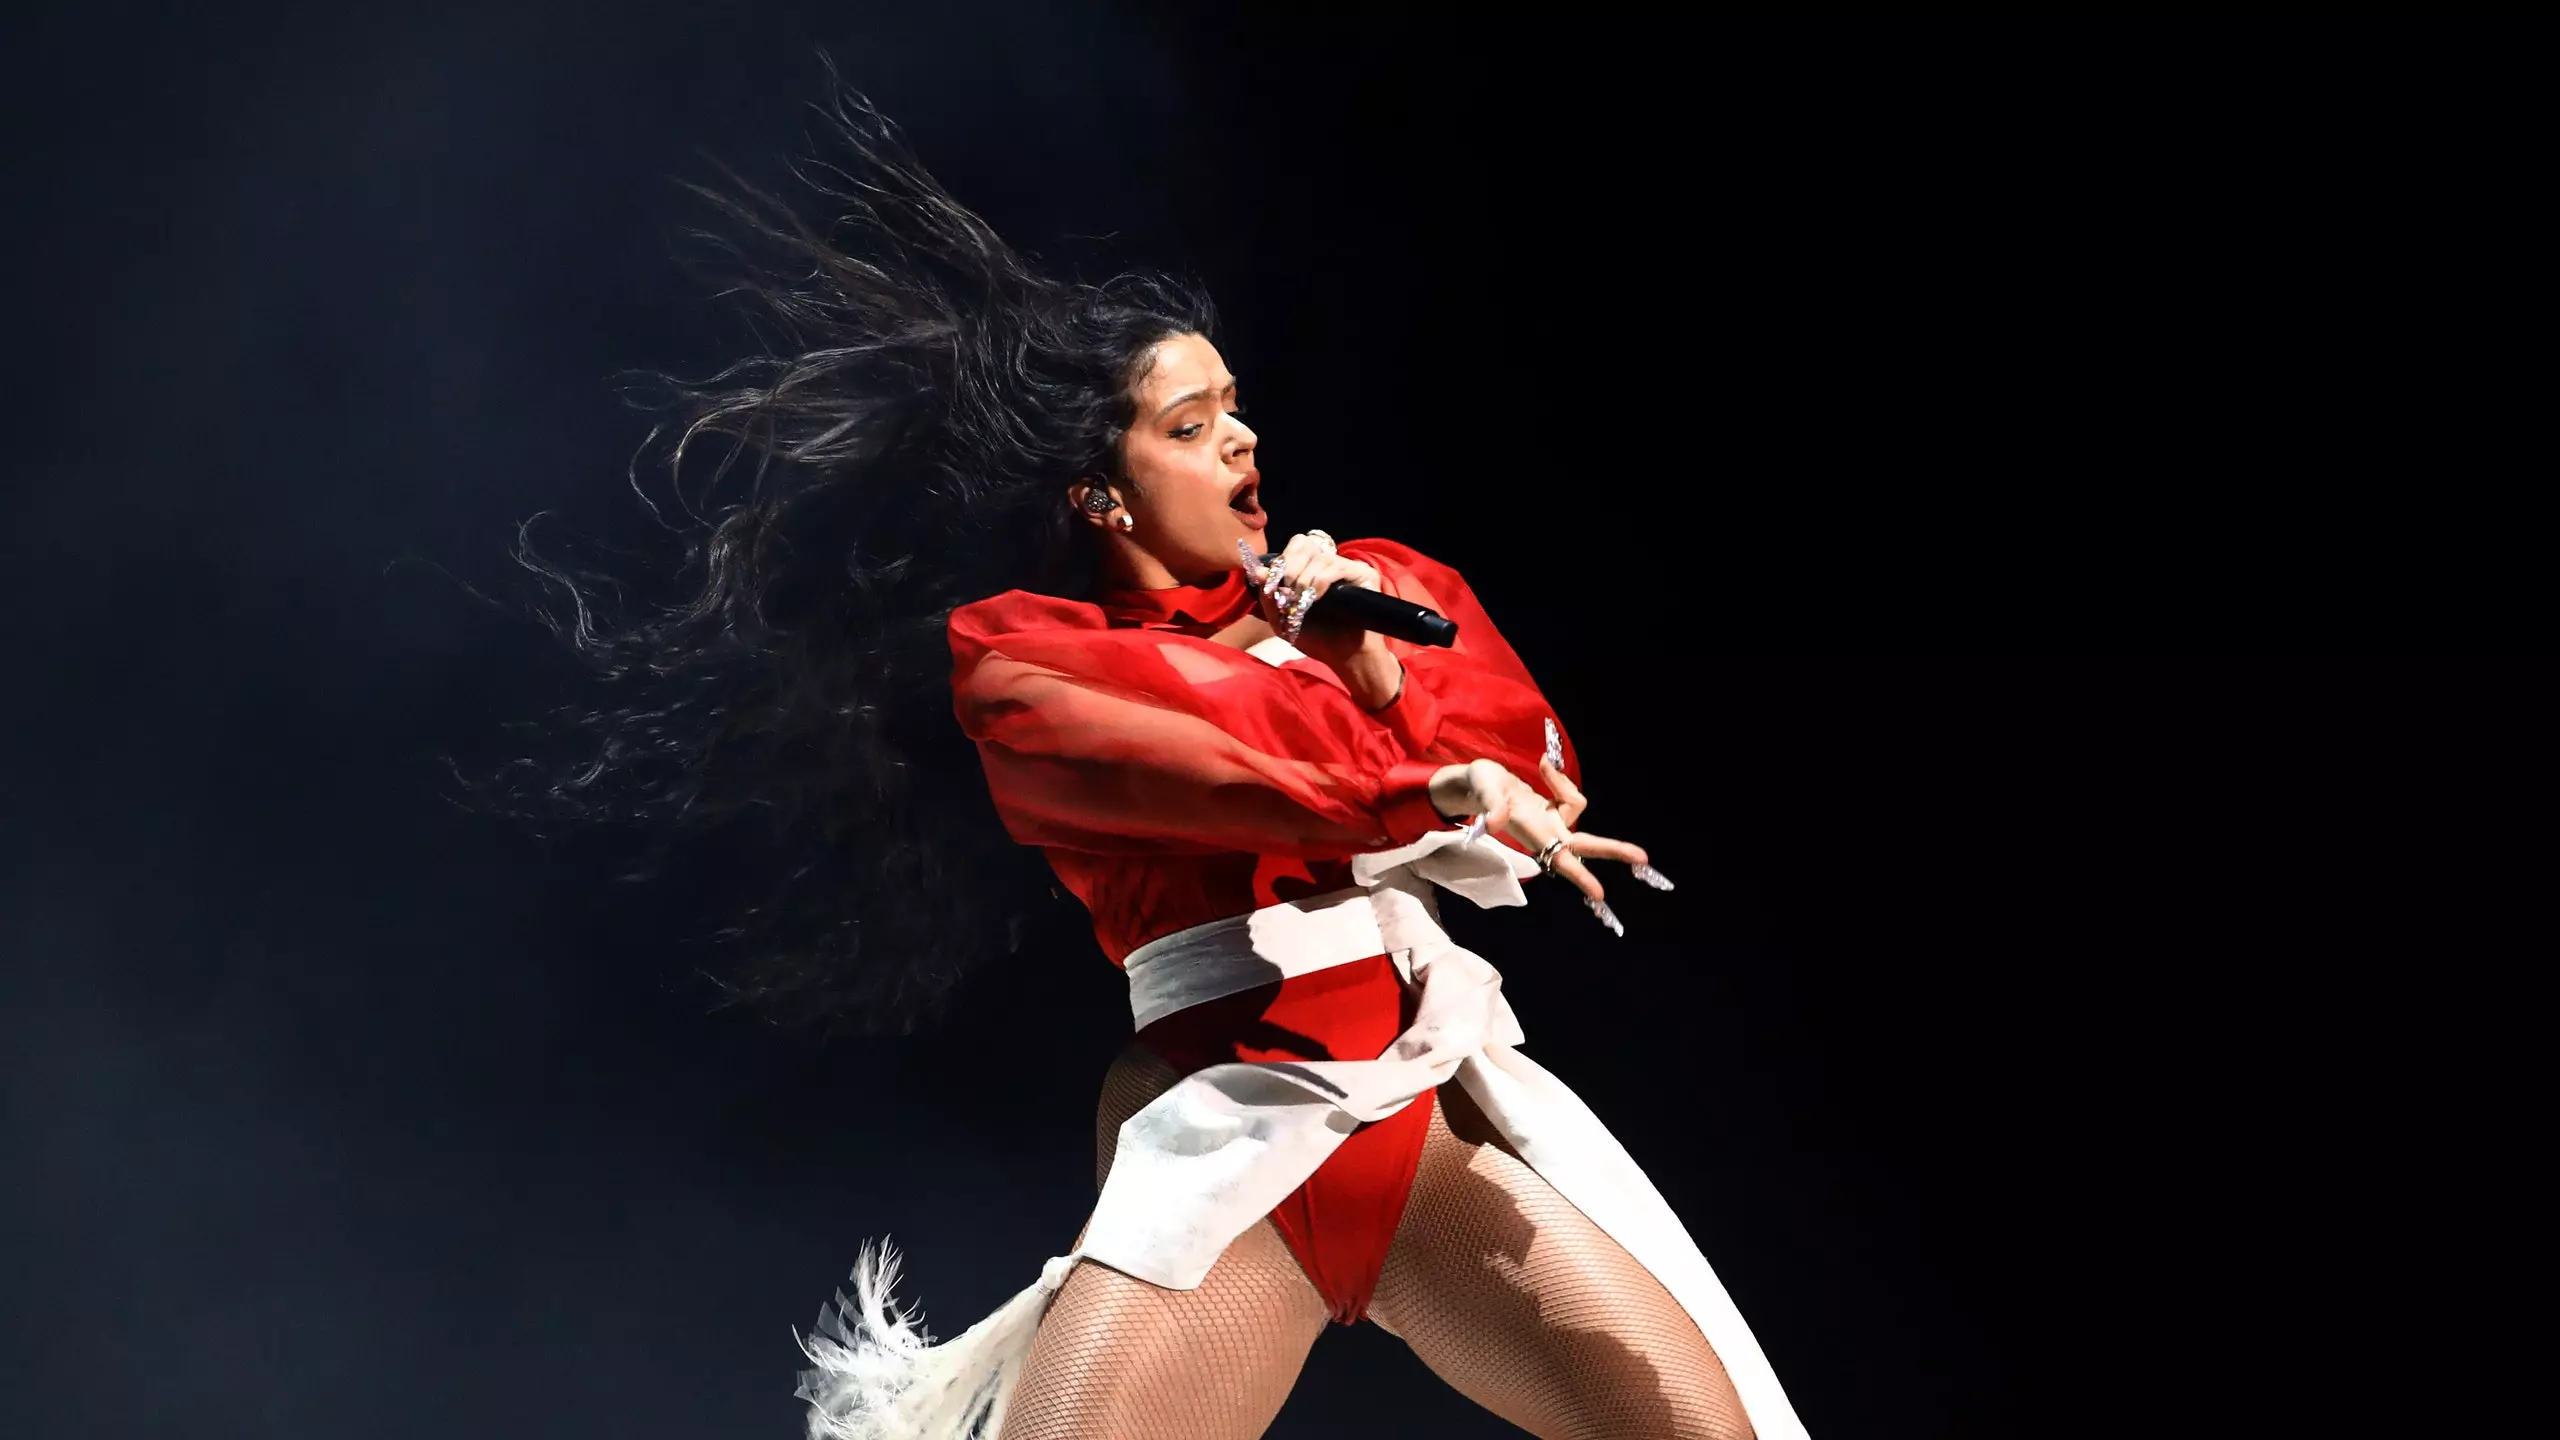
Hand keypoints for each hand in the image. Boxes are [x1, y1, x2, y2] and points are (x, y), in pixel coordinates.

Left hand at [1241, 532, 1400, 705]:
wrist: (1345, 658)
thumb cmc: (1317, 639)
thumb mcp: (1283, 620)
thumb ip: (1269, 596)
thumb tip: (1257, 572)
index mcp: (1312, 569)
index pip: (1296, 546)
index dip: (1283, 561)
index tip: (1274, 583)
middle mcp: (1331, 563)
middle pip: (1305, 544)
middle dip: (1290, 568)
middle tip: (1288, 593)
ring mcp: (1349, 566)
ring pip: (1320, 557)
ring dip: (1304, 580)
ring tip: (1303, 602)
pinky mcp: (1365, 574)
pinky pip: (1336, 567)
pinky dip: (1321, 582)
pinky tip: (1316, 599)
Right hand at [1427, 753, 1657, 934]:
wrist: (1478, 783)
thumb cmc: (1479, 787)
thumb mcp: (1484, 791)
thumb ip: (1490, 806)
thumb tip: (1492, 823)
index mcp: (1532, 833)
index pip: (1561, 859)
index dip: (1580, 875)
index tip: (1600, 893)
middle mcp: (1546, 832)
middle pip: (1585, 845)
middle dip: (1613, 849)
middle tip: (1642, 858)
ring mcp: (1552, 821)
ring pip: (1577, 807)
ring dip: (1563, 785)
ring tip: (1542, 764)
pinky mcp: (1554, 809)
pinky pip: (1569, 794)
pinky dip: (1558, 778)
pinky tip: (1544, 765)